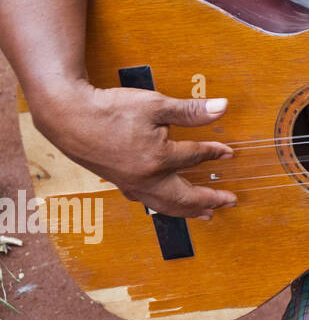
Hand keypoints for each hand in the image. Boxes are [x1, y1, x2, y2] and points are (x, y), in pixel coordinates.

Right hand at [33, 81, 236, 217]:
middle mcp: (146, 179)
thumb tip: (222, 107)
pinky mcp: (119, 183)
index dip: (215, 153)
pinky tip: (166, 205)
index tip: (228, 153)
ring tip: (206, 214)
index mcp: (159, 159)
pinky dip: (163, 206)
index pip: (196, 157)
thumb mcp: (155, 105)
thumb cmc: (110, 109)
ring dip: (188, 211)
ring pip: (165, 205)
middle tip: (229, 202)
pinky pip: (147, 201)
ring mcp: (131, 184)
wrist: (68, 116)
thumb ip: (191, 111)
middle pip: (184, 196)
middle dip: (209, 200)